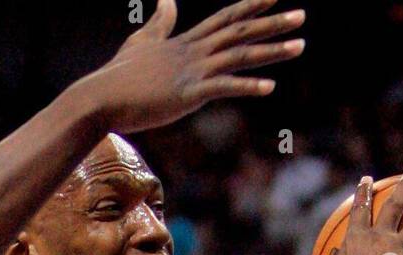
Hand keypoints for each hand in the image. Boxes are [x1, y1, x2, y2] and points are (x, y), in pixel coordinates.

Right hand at [71, 0, 305, 134]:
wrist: (101, 97)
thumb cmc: (118, 75)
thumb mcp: (141, 41)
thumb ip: (159, 21)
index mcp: (186, 42)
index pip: (227, 18)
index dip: (252, 5)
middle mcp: (194, 52)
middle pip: (240, 31)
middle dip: (273, 22)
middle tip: (302, 15)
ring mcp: (192, 71)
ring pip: (239, 55)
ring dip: (272, 50)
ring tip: (300, 45)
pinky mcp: (188, 94)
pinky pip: (224, 86)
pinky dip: (248, 86)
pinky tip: (270, 87)